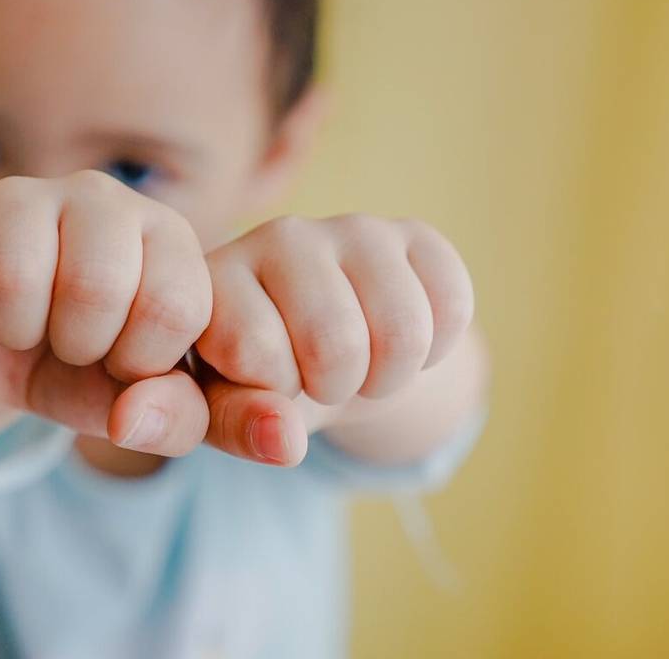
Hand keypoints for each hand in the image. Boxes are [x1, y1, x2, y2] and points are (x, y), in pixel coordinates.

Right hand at [0, 170, 214, 455]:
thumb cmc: (87, 370)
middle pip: (95, 285)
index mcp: (166, 236)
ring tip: (23, 329)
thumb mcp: (139, 401)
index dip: (141, 361)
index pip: (174, 305)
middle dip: (77, 346)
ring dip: (14, 331)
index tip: (122, 361)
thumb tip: (130, 418)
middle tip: (69, 346)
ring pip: (13, 274)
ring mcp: (20, 194)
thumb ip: (172, 415)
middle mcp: (100, 198)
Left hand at [194, 214, 474, 462]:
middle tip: (319, 379)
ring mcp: (349, 227)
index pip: (254, 350)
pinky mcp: (412, 233)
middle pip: (335, 343)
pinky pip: (452, 306)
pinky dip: (435, 350)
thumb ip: (235, 425)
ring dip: (389, 377)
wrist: (319, 352)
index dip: (271, 394)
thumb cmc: (255, 383)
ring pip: (403, 330)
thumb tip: (284, 440)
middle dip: (336, 388)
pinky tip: (396, 340)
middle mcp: (277, 236)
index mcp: (215, 277)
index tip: (262, 384)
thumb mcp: (222, 410)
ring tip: (358, 366)